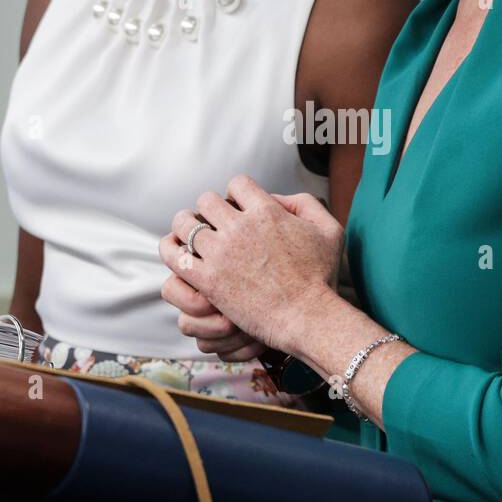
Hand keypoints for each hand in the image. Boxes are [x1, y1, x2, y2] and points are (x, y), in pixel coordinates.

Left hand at [159, 175, 344, 351]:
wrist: (308, 317)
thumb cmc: (322, 277)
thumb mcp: (329, 230)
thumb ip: (306, 204)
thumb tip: (277, 197)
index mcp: (267, 211)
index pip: (237, 184)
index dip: (236, 193)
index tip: (237, 207)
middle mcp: (240, 227)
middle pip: (206, 200)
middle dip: (208, 208)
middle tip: (211, 223)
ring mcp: (221, 253)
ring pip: (184, 223)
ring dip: (185, 226)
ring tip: (189, 236)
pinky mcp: (209, 280)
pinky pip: (176, 256)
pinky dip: (172, 251)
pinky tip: (177, 255)